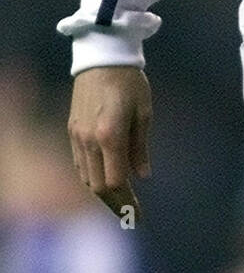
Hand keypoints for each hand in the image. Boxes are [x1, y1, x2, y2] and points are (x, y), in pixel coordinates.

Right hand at [67, 66, 151, 220]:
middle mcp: (89, 141)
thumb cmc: (130, 82)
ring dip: (102, 193)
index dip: (128, 201)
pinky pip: (79, 164)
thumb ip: (140, 146)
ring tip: (120, 201)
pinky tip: (104, 179)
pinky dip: (91, 177)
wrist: (102, 57)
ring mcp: (77, 136)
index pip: (115, 182)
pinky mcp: (71, 130)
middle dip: (115, 204)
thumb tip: (142, 176)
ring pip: (86, 178)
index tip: (140, 213)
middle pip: (98, 186)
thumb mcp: (144, 112)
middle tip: (131, 215)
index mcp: (110, 136)